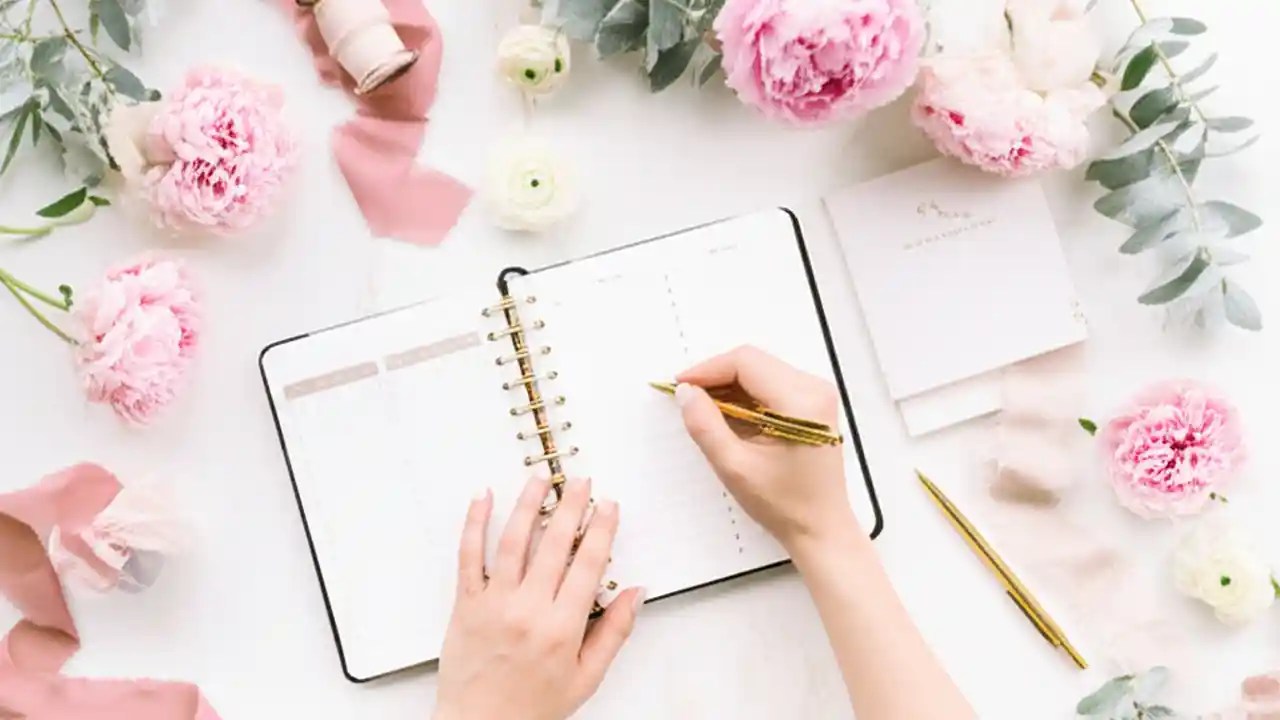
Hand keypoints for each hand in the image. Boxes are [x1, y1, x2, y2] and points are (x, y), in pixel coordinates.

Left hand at [434, 477, 643, 719]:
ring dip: (528, 504)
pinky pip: (469, 556)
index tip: (609, 507)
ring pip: (514, 541)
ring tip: (539, 479)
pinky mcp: (466, 604)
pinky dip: (475, 523)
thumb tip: (635, 594)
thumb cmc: (531, 708)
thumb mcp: (586, 678)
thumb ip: (614, 633)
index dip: (601, 530)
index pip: (588, 564)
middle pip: (554, 544)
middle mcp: (528, 609)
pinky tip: (483, 498)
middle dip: (571, 507)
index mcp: (562, 628)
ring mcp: (494, 603)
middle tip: (581, 482)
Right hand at [676, 346, 856, 549]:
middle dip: (716, 376)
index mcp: (800, 401)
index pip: (746, 362)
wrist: (821, 528)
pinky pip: (770, 384)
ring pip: (760, 371)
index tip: (680, 386)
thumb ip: (705, 425)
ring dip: (729, 385)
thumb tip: (686, 392)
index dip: (708, 369)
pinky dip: (745, 395)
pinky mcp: (812, 404)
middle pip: (754, 362)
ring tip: (704, 410)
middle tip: (687, 397)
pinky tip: (728, 416)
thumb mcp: (735, 467)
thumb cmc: (784, 504)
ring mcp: (816, 395)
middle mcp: (814, 389)